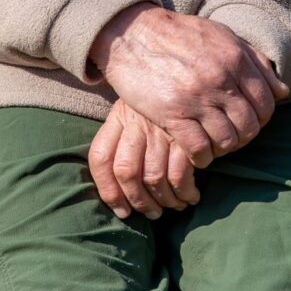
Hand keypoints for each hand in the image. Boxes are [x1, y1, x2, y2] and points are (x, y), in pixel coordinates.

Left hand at [88, 98, 198, 219]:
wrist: (190, 77)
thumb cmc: (160, 105)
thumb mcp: (134, 109)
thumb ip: (121, 138)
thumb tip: (117, 189)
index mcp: (118, 117)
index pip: (100, 157)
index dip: (108, 190)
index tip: (122, 210)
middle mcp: (136, 123)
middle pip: (126, 172)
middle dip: (139, 201)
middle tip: (151, 213)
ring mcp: (160, 129)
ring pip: (153, 178)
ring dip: (165, 201)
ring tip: (174, 205)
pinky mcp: (185, 135)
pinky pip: (179, 174)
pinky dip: (185, 192)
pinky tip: (191, 196)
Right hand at [89, 5, 289, 167]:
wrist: (132, 33)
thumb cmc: (178, 34)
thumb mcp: (220, 35)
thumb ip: (253, 60)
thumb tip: (282, 90)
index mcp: (235, 58)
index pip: (266, 103)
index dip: (261, 119)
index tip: (247, 121)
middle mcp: (220, 78)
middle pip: (250, 126)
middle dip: (243, 137)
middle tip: (230, 136)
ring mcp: (196, 97)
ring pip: (228, 141)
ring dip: (223, 148)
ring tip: (213, 144)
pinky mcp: (172, 113)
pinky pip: (199, 149)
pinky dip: (202, 157)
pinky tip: (196, 152)